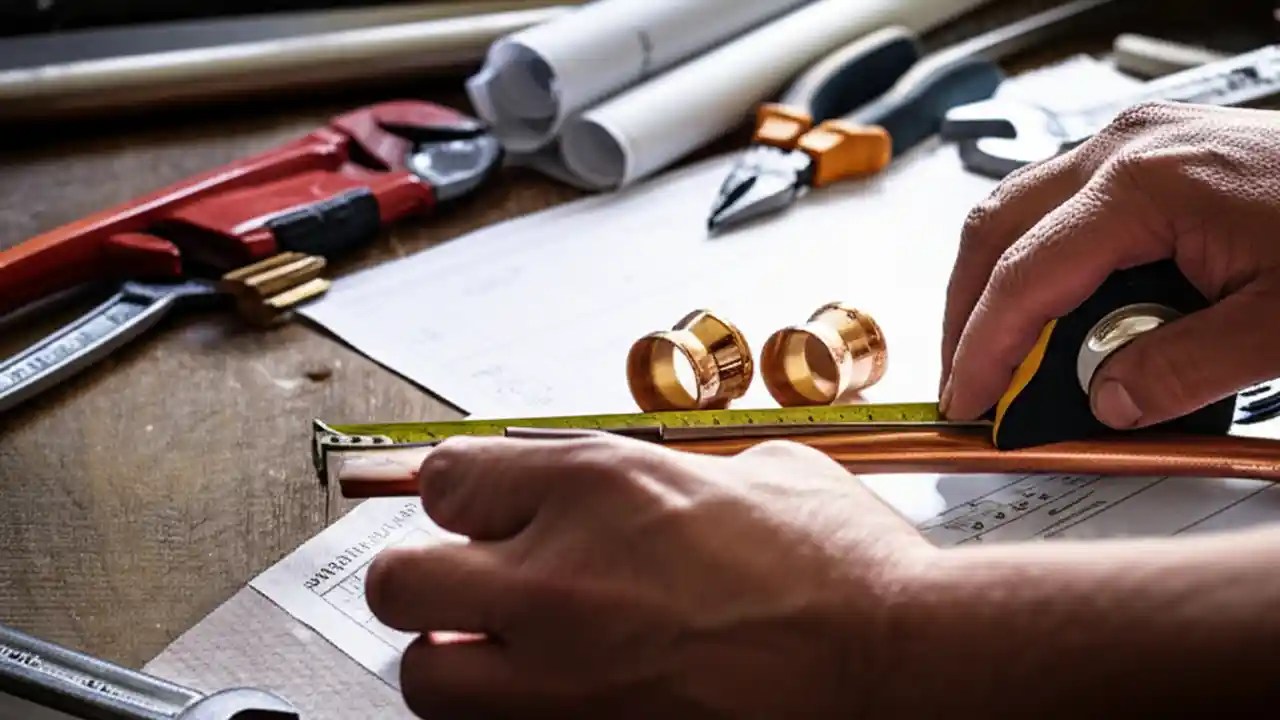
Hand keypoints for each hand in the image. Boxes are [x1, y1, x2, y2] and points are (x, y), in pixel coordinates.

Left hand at [364, 433, 932, 718]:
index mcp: (599, 485)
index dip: (458, 496)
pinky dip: (504, 717)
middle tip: (464, 586)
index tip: (473, 510)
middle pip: (400, 580)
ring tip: (495, 657)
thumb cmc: (844, 569)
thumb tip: (647, 488)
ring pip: (426, 677)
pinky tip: (548, 699)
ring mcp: (563, 676)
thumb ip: (674, 475)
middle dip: (424, 580)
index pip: (446, 480)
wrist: (897, 662)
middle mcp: (559, 577)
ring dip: (452, 662)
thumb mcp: (758, 473)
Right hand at [940, 101, 1279, 427]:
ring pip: (1019, 213)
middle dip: (968, 313)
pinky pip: (1061, 208)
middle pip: (994, 230)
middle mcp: (1126, 148)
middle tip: (972, 382)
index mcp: (1145, 182)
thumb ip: (1181, 373)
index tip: (970, 402)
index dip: (983, 348)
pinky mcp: (1151, 157)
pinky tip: (1059, 312)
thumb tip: (1105, 403)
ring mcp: (1136, 144)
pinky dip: (1040, 264)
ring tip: (1008, 355)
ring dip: (999, 286)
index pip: (1023, 275)